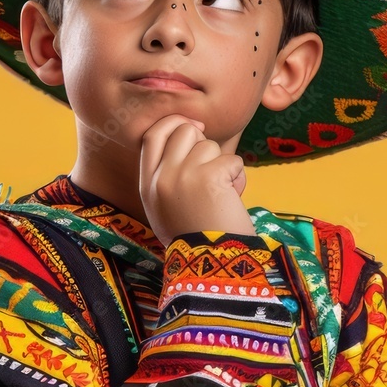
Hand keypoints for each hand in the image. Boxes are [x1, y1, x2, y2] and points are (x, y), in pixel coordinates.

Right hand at [139, 114, 255, 247]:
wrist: (211, 264)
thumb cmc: (196, 236)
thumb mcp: (166, 206)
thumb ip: (168, 174)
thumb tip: (191, 130)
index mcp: (147, 184)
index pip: (152, 135)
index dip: (173, 122)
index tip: (194, 125)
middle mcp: (161, 177)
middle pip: (184, 131)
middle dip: (205, 144)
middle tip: (213, 168)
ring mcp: (183, 175)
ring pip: (211, 146)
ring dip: (224, 167)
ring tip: (222, 195)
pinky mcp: (209, 177)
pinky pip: (232, 161)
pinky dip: (239, 178)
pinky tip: (233, 199)